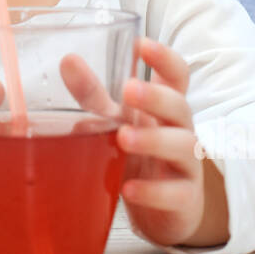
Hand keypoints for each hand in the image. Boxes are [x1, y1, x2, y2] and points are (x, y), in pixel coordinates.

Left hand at [114, 37, 209, 247]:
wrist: (162, 210)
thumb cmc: (140, 154)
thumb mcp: (117, 122)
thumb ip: (94, 94)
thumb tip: (67, 60)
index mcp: (166, 107)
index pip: (177, 75)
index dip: (165, 58)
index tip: (142, 43)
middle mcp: (181, 131)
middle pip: (181, 107)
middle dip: (157, 97)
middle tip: (129, 90)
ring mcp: (186, 165)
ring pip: (183, 146)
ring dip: (153, 140)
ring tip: (123, 138)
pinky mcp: (184, 199)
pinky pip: (176, 193)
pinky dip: (153, 191)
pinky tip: (128, 189)